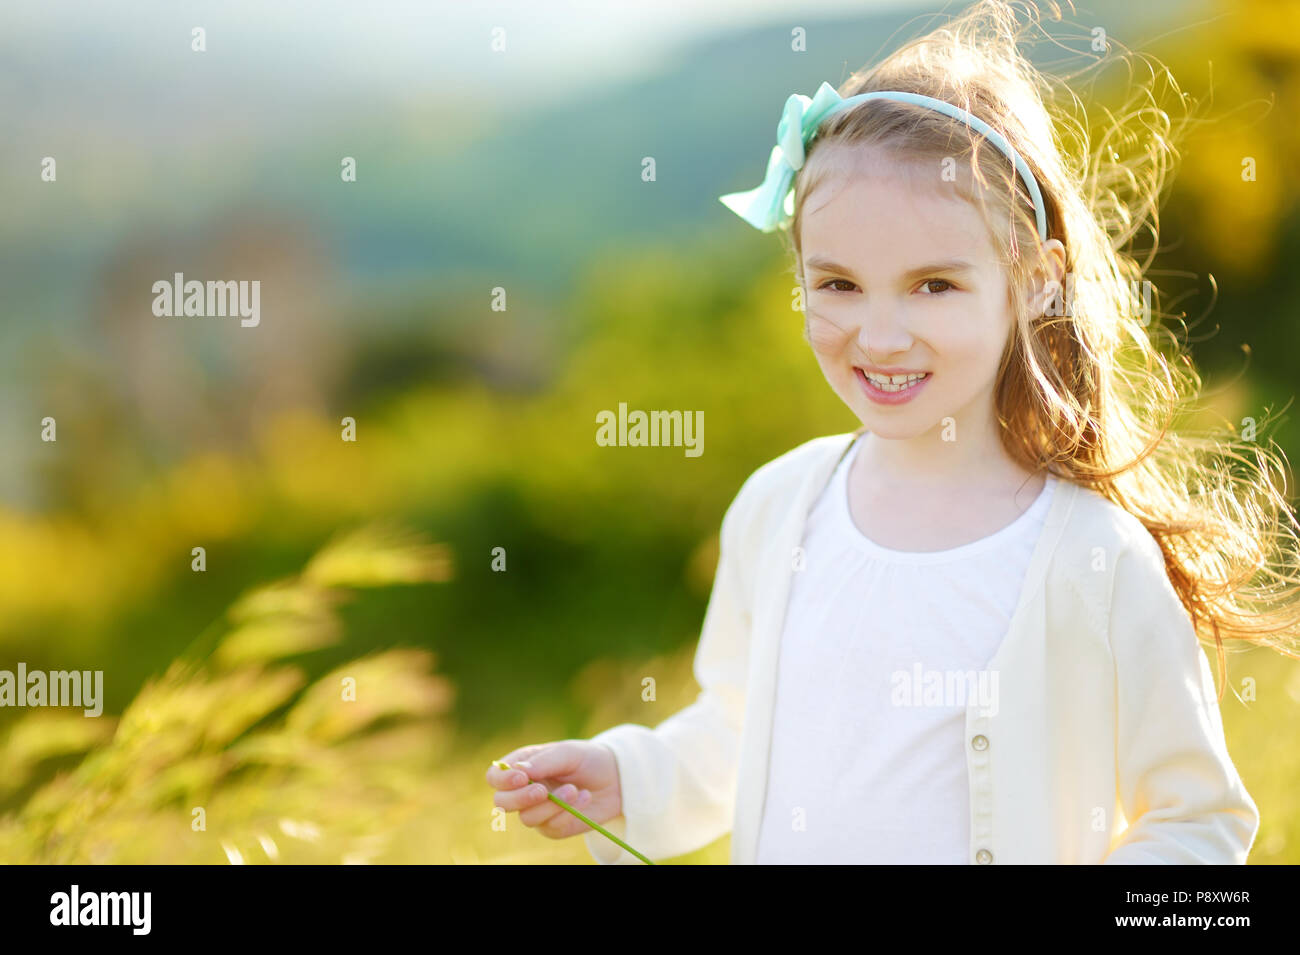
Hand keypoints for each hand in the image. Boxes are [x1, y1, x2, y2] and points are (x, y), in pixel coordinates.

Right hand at [486, 739, 621, 838]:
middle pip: (502, 802)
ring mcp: (537, 810)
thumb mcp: (568, 753)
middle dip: (521, 799)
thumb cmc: (587, 759)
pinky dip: (568, 814)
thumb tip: (518, 770)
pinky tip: (585, 798)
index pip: (495, 776)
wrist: (615, 778)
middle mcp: (524, 790)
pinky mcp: (554, 826)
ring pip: (527, 818)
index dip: (502, 780)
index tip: (522, 778)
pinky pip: (551, 827)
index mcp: (522, 766)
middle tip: (544, 791)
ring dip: (552, 805)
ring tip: (575, 790)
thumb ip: (544, 761)